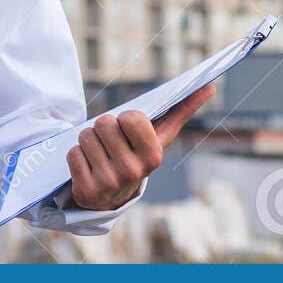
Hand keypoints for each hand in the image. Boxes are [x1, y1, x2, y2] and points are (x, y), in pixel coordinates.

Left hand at [68, 83, 214, 210]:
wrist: (111, 195)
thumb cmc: (136, 154)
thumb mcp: (158, 137)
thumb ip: (182, 111)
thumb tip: (210, 87)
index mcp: (154, 156)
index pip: (131, 117)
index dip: (125, 119)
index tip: (129, 130)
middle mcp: (133, 172)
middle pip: (104, 123)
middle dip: (104, 127)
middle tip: (111, 143)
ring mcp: (110, 183)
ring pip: (85, 136)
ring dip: (88, 141)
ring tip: (99, 154)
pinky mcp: (87, 191)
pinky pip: (72, 153)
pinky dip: (75, 156)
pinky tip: (87, 167)